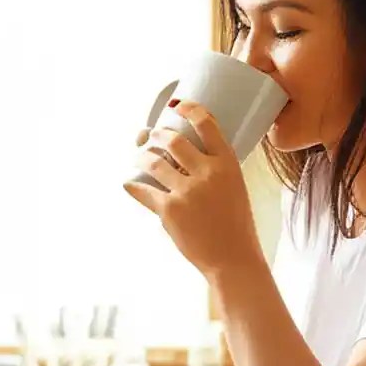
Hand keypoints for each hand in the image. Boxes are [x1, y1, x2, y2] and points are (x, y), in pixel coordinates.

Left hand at [124, 101, 264, 280]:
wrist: (232, 259)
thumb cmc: (237, 228)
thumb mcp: (236, 190)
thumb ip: (215, 173)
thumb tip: (187, 162)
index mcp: (228, 165)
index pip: (207, 124)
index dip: (189, 109)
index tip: (178, 105)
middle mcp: (207, 173)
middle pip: (173, 140)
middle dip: (158, 134)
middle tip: (153, 135)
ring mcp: (186, 191)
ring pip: (153, 162)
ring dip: (142, 157)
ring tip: (140, 158)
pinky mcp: (168, 210)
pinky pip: (143, 191)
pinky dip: (133, 186)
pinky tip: (129, 183)